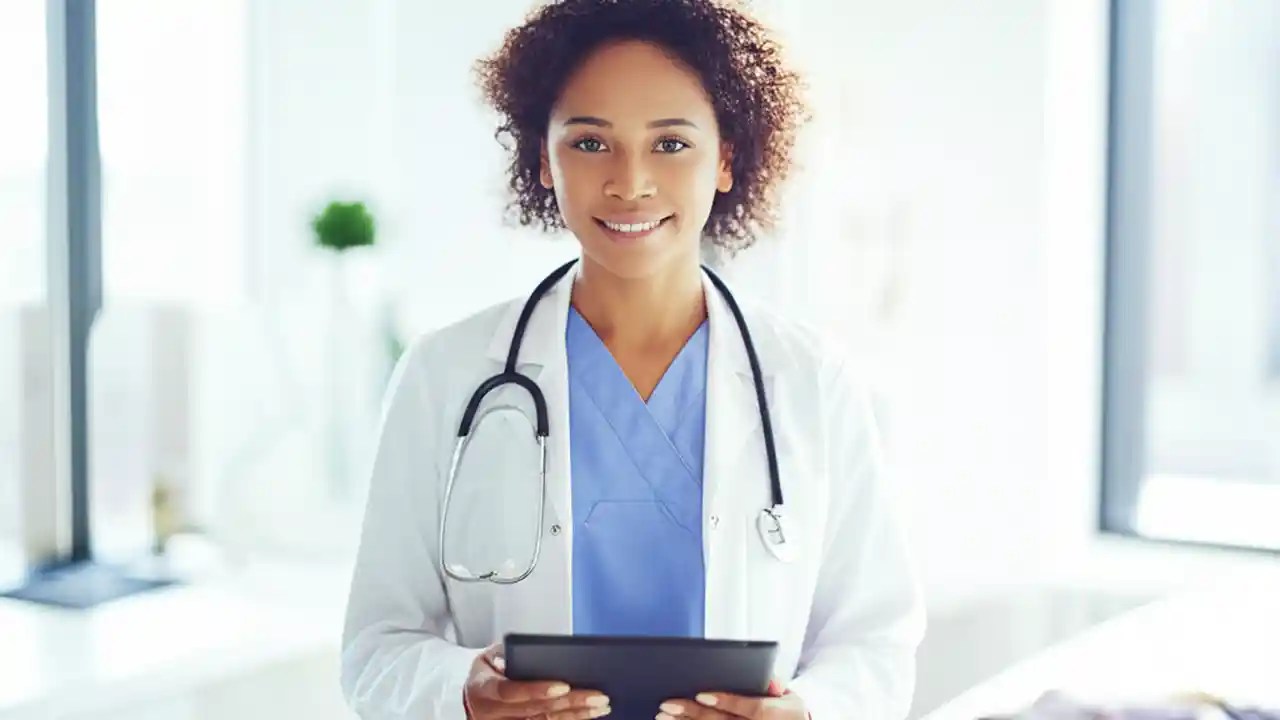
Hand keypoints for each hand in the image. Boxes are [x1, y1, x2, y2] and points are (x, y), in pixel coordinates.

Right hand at [463, 644, 610, 718]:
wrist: (468, 696)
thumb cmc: (486, 672)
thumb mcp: (489, 656)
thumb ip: (507, 654)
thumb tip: (530, 656)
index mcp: (484, 689)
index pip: (511, 692)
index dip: (537, 690)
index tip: (564, 685)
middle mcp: (492, 714)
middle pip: (536, 711)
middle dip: (571, 703)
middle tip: (598, 695)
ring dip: (576, 716)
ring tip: (600, 707)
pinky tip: (586, 716)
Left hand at [657, 678, 806, 719]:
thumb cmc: (787, 712)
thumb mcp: (790, 699)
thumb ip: (776, 687)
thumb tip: (771, 681)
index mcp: (771, 714)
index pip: (749, 709)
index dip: (726, 701)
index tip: (702, 695)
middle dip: (693, 714)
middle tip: (668, 704)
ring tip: (663, 717)